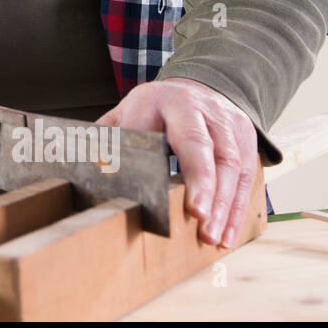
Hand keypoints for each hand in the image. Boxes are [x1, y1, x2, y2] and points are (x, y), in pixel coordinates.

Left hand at [95, 78, 257, 247]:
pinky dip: (237, 206)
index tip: (174, 200)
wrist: (192, 89)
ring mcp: (226, 121)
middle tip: (200, 221)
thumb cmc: (150, 112)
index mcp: (159, 100)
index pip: (172, 134)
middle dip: (206, 187)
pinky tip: (227, 232)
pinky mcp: (246, 137)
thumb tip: (80, 167)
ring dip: (224, 205)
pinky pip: (247, 174)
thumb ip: (107, 139)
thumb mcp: (124, 115)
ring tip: (213, 238)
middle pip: (206, 148)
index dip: (183, 169)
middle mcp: (198, 108)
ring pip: (232, 164)